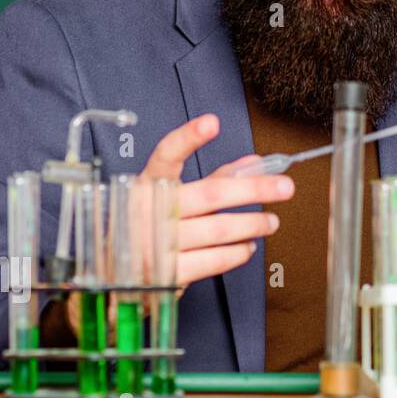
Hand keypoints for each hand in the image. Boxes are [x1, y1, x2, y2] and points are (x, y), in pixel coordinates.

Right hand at [143, 115, 291, 291]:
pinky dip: (237, 253)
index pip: (167, 156)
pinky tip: (247, 246)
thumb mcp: (171, 196)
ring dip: (252, 224)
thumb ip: (214, 177)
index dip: (188, 138)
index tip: (212, 123)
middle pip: (210, 194)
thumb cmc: (149, 225)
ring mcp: (156, 243)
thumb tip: (255, 163)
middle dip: (254, 189)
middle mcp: (149, 211)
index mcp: (147, 184)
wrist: (111, 274)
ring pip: (219, 229)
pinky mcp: (166, 275)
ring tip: (270, 222)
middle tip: (285, 188)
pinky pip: (213, 261)